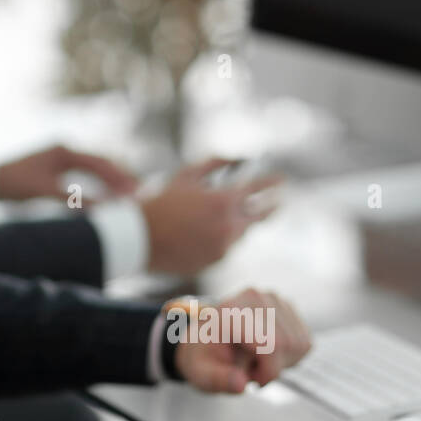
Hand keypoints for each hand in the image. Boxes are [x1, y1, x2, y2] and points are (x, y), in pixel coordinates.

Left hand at [0, 145, 137, 202]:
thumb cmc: (14, 186)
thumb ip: (75, 202)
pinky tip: (103, 201)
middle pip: (99, 164)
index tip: (136, 193)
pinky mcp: (51, 170)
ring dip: (108, 184)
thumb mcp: (46, 194)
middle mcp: (63, 151)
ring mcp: (57, 159)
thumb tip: (104, 213)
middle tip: (139, 196)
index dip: (119, 179)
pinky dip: (94, 187)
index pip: (100, 163)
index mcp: (63, 151)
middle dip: (119, 180)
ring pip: (91, 171)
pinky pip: (81, 177)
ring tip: (127, 199)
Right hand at [141, 158, 280, 274]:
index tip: (281, 180)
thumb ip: (215, 163)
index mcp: (224, 200)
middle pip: (261, 216)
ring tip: (207, 220)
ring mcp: (224, 246)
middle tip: (277, 203)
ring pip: (240, 233)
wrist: (139, 239)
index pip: (259, 188)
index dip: (273, 182)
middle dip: (271, 207)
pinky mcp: (216, 262)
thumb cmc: (160, 202)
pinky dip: (217, 240)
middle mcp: (229, 225)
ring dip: (233, 224)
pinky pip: (225, 248)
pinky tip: (196, 236)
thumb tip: (239, 158)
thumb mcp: (186, 176)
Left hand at [172, 287, 311, 392]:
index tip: (253, 381)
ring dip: (282, 362)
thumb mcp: (203, 374)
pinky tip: (269, 353)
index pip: (270, 344)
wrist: (208, 338)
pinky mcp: (288, 306)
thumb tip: (240, 385)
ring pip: (298, 344)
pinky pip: (304, 341)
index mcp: (229, 311)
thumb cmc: (205, 358)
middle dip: (273, 367)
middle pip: (287, 344)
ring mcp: (273, 298)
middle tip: (251, 372)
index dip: (268, 371)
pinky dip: (290, 355)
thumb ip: (219, 380)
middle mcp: (253, 297)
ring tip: (256, 360)